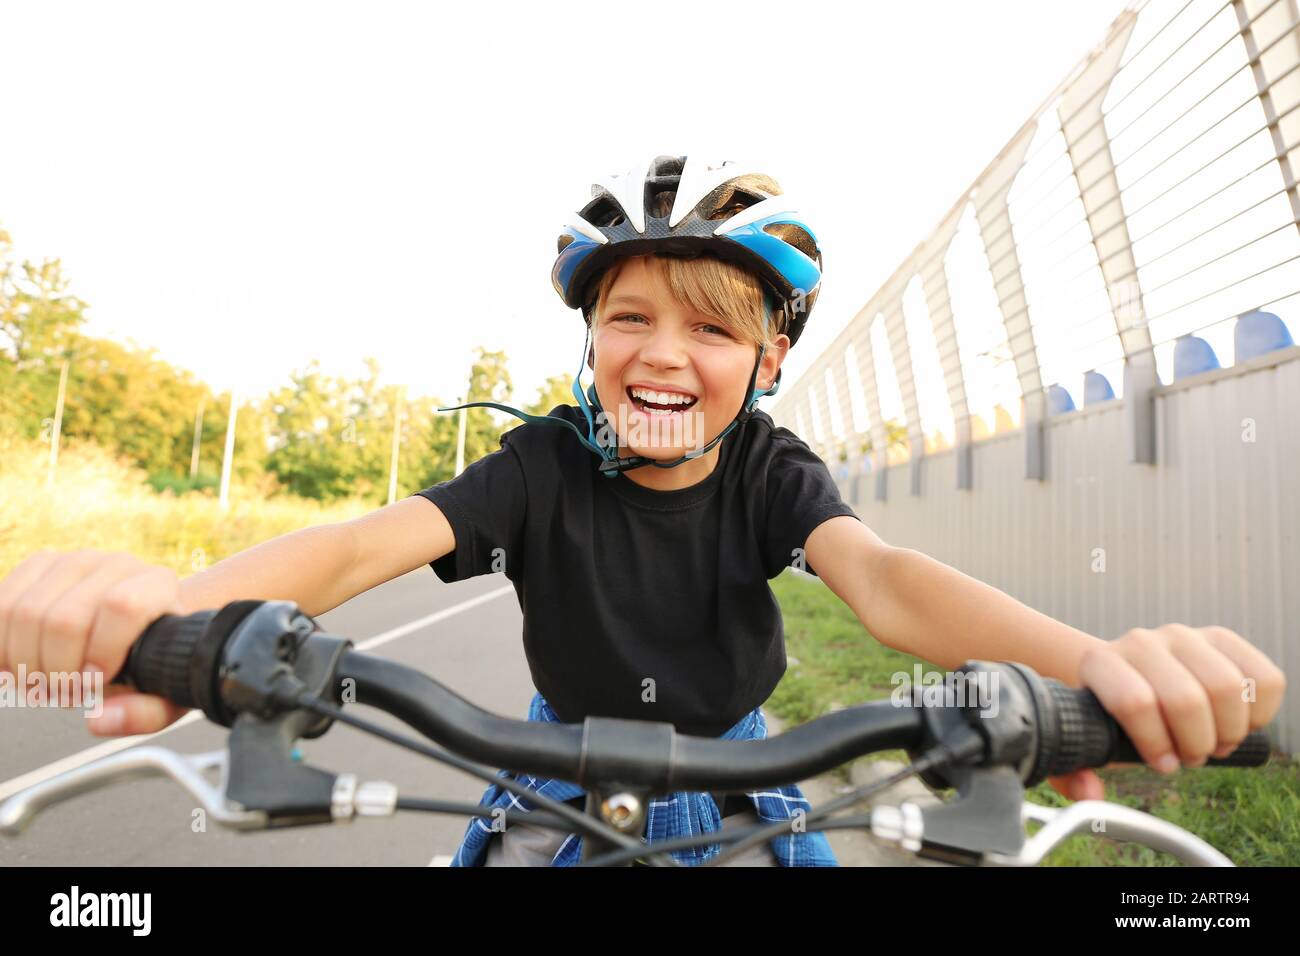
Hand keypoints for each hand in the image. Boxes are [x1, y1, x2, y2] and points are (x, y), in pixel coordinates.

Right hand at [0, 550, 191, 736]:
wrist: (140, 626)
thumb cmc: (154, 660)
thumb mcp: (164, 692)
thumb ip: (146, 712)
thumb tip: (101, 720)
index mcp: (158, 586)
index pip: (122, 606)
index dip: (101, 651)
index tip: (94, 681)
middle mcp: (119, 565)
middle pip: (65, 619)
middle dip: (55, 671)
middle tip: (64, 694)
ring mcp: (77, 561)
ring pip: (26, 612)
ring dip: (25, 662)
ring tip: (44, 683)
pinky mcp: (42, 565)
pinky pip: (2, 604)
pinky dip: (1, 645)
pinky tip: (18, 666)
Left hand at [1047, 624, 1285, 800]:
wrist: (1128, 676)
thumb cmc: (1108, 718)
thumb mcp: (1083, 744)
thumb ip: (1073, 773)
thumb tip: (1090, 792)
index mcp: (1099, 663)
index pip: (1135, 702)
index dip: (1156, 744)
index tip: (1163, 765)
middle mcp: (1140, 642)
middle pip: (1187, 699)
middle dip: (1196, 744)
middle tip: (1191, 757)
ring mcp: (1183, 636)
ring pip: (1227, 687)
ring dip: (1228, 731)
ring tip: (1212, 743)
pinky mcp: (1220, 639)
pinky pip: (1263, 678)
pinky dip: (1260, 713)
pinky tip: (1238, 724)